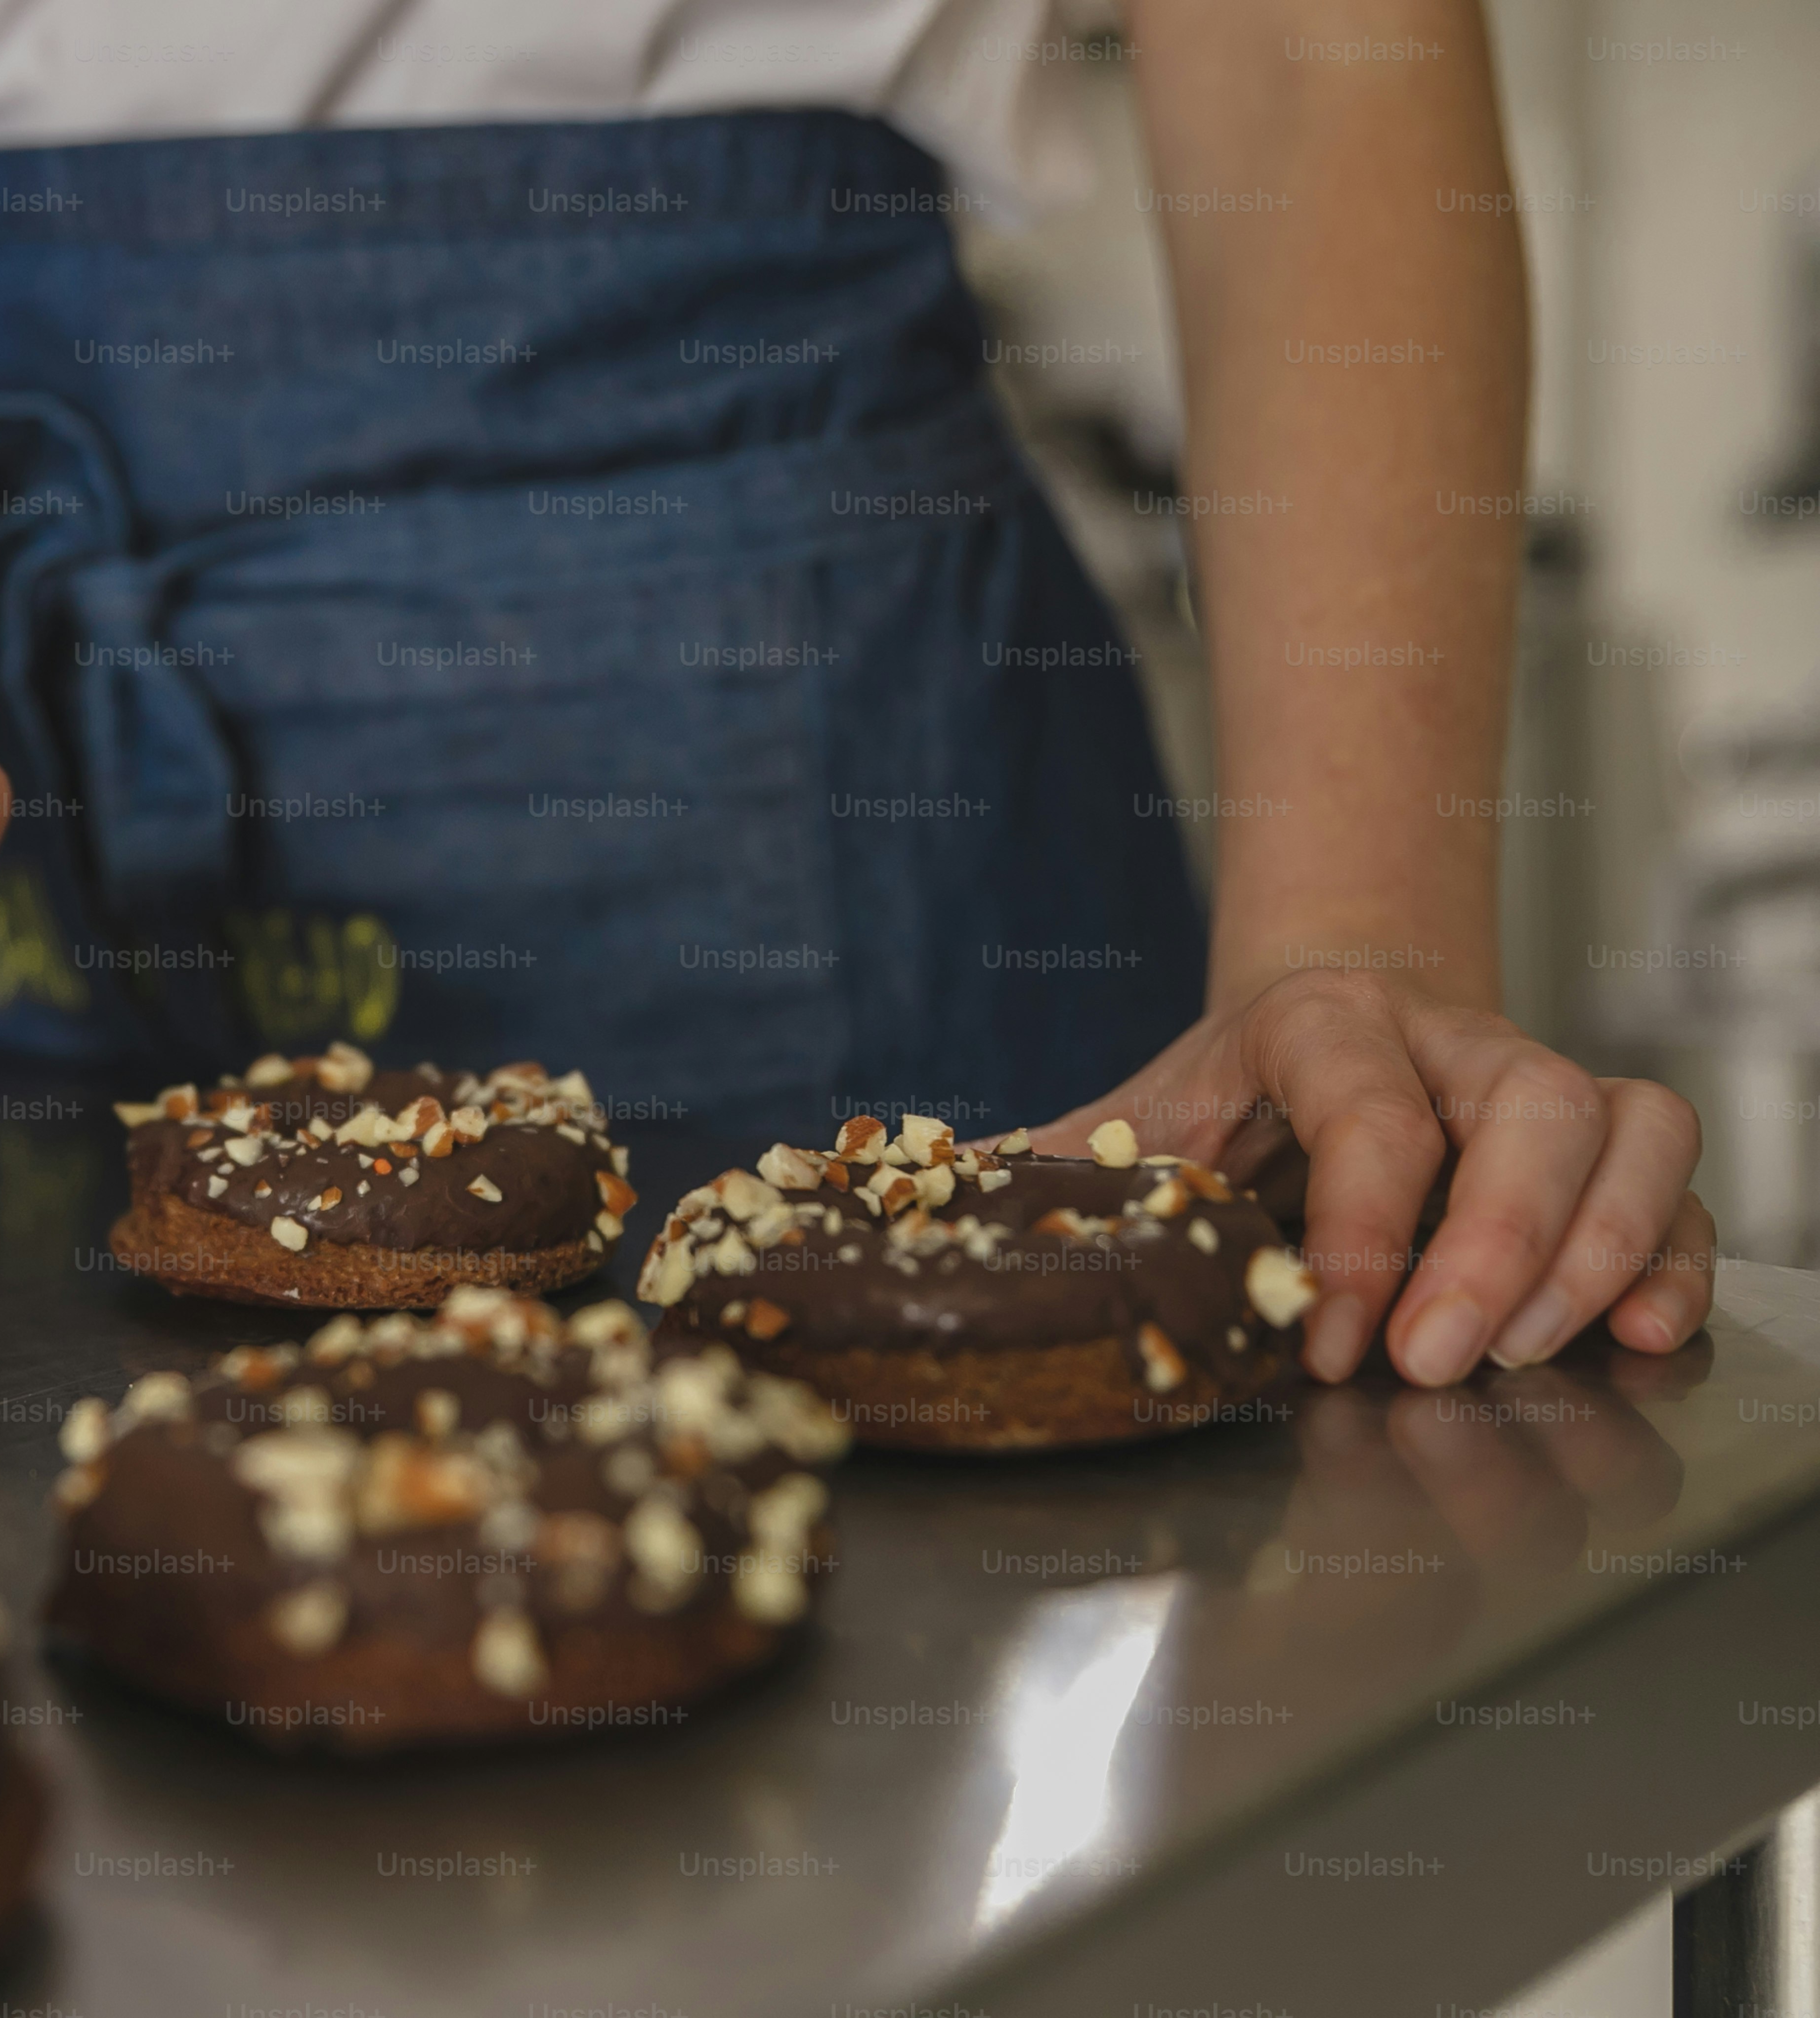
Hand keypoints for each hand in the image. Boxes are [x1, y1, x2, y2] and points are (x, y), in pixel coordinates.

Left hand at [1039, 971, 1714, 1386]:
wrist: (1324, 1016)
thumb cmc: (1226, 1091)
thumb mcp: (1138, 1114)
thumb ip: (1059, 1165)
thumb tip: (933, 1199)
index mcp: (1323, 1024)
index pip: (1370, 1111)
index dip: (1365, 1228)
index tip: (1335, 1338)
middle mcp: (1451, 1038)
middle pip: (1526, 1112)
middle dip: (1494, 1245)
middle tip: (1439, 1361)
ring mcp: (1539, 1082)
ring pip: (1623, 1126)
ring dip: (1597, 1247)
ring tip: (1537, 1349)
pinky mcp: (1601, 1140)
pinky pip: (1672, 1175)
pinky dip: (1673, 1251)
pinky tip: (1647, 1332)